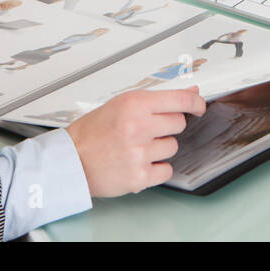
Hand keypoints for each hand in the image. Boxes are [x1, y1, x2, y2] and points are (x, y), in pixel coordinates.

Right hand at [65, 87, 206, 196]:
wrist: (70, 161)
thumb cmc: (92, 133)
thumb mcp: (121, 105)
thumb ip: (156, 100)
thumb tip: (189, 93)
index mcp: (134, 104)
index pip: (180, 100)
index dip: (195, 103)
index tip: (199, 106)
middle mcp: (138, 127)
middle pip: (178, 124)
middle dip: (167, 126)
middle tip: (148, 130)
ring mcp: (140, 153)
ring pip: (172, 147)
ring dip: (159, 148)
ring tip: (136, 147)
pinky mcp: (140, 176)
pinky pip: (166, 170)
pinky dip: (156, 168)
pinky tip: (139, 163)